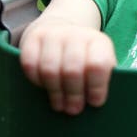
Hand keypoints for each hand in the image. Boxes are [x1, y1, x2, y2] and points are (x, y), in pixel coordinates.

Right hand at [19, 0, 115, 115]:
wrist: (61, 27)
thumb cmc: (86, 55)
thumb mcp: (101, 60)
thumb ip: (104, 78)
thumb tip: (105, 106)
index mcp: (99, 42)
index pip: (98, 65)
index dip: (97, 87)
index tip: (95, 102)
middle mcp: (76, 35)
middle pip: (73, 70)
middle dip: (74, 94)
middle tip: (74, 110)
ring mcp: (53, 35)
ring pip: (50, 70)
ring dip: (55, 92)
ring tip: (60, 105)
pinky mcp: (32, 38)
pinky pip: (30, 65)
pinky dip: (36, 81)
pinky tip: (44, 89)